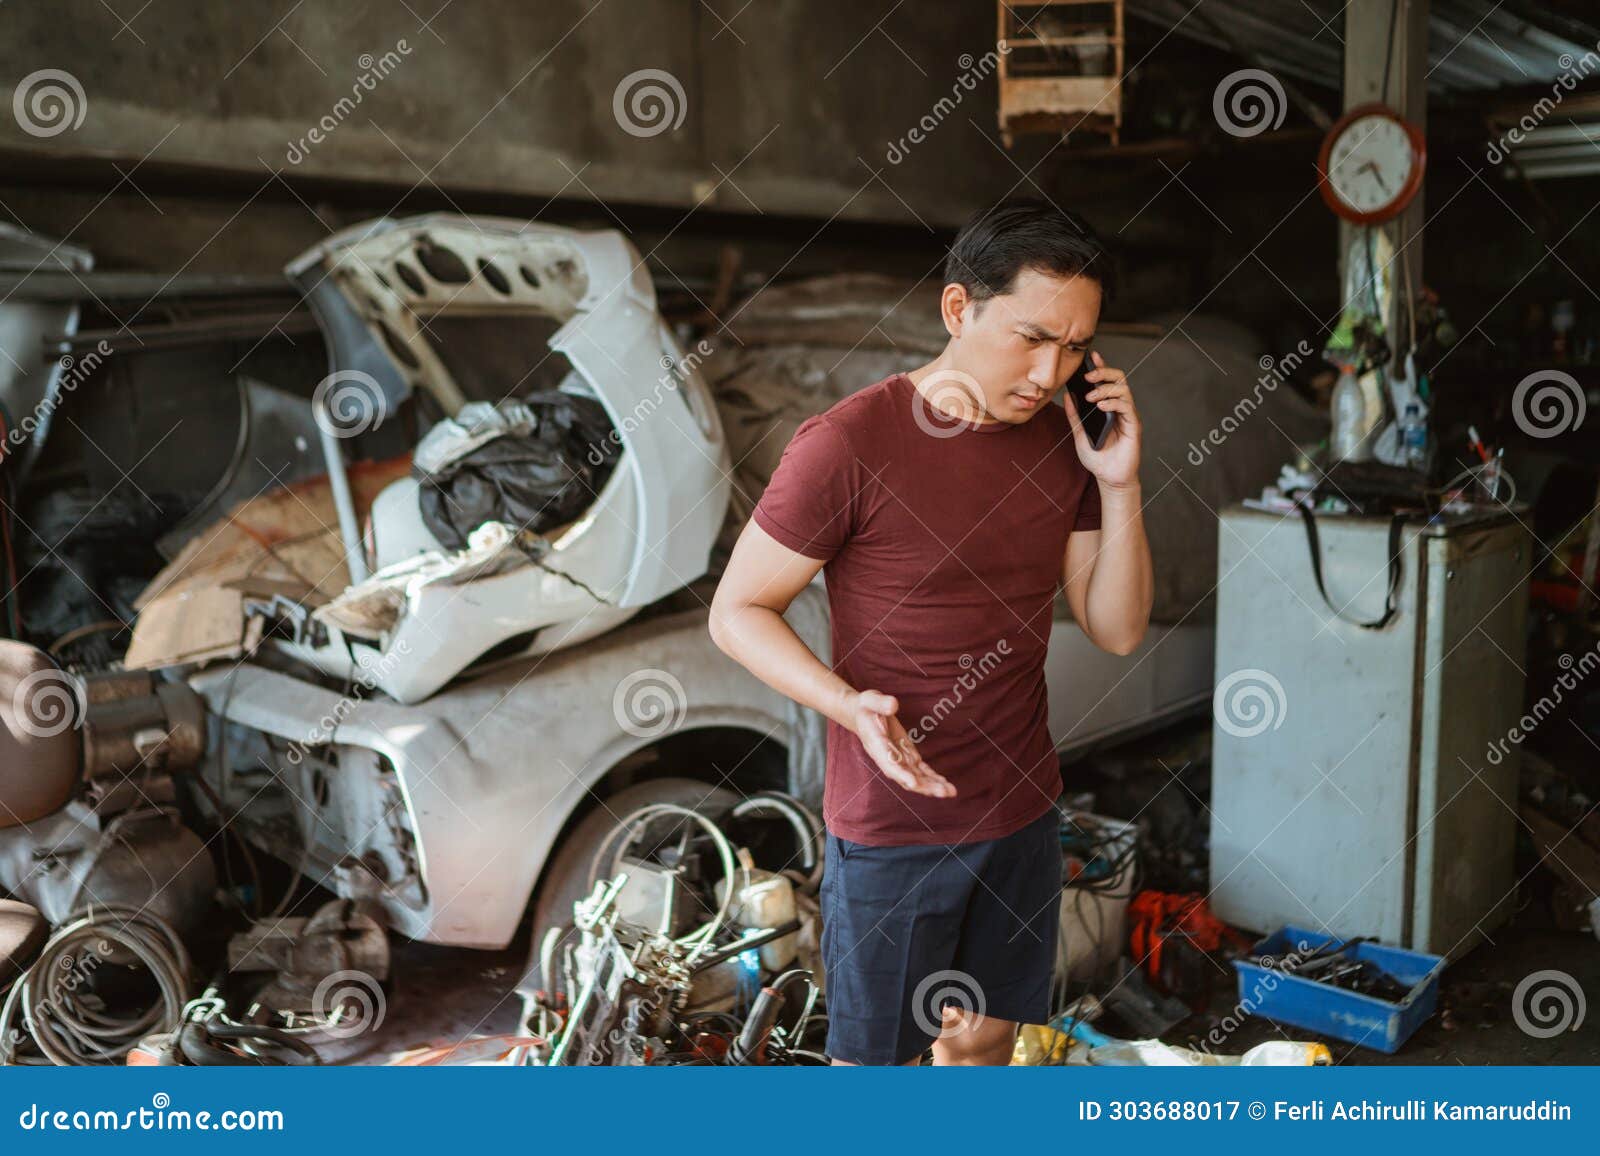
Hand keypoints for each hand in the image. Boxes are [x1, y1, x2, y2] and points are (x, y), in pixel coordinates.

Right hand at [849, 690, 956, 797]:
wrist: (861, 714)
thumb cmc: (865, 707)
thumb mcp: (870, 700)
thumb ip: (881, 703)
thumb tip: (893, 705)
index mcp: (876, 745)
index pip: (888, 763)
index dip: (900, 774)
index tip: (913, 783)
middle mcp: (887, 757)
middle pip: (905, 776)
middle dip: (923, 786)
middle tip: (943, 792)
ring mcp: (898, 757)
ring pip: (914, 776)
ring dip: (931, 785)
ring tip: (950, 791)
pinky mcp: (906, 754)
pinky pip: (920, 769)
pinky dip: (932, 777)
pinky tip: (945, 784)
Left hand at [1066, 351, 1140, 489]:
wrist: (1109, 479)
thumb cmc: (1098, 458)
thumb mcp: (1079, 434)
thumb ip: (1074, 415)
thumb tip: (1067, 395)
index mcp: (1109, 407)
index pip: (1107, 381)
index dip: (1102, 367)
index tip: (1092, 356)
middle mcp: (1120, 408)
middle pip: (1118, 379)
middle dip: (1104, 373)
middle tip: (1088, 376)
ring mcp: (1128, 416)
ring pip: (1123, 390)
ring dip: (1106, 389)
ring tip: (1092, 397)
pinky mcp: (1134, 426)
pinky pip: (1127, 407)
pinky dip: (1114, 403)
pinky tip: (1101, 406)